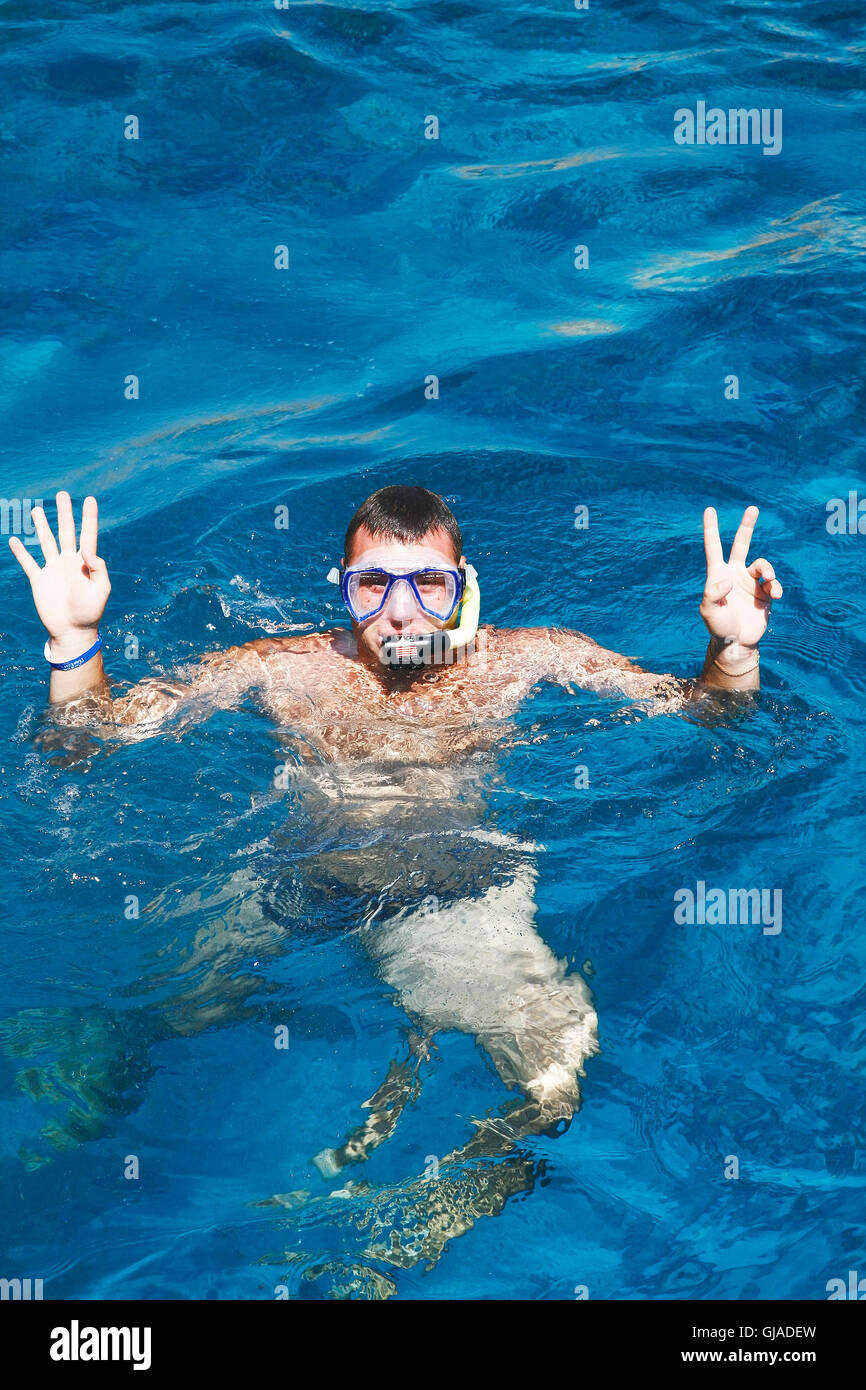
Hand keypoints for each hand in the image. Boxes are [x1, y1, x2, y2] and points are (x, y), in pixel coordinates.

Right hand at [9, 492, 109, 654]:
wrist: (72, 631)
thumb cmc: (90, 611)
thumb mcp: (101, 589)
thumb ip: (98, 568)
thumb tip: (87, 551)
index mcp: (85, 563)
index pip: (87, 534)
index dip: (89, 517)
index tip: (90, 499)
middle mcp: (68, 562)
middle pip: (65, 531)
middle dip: (64, 513)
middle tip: (61, 494)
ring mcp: (53, 570)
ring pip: (46, 542)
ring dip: (41, 526)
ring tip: (36, 510)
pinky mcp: (39, 580)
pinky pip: (28, 563)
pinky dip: (21, 552)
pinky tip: (15, 539)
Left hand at [700, 505, 781, 668]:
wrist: (736, 642)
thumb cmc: (718, 626)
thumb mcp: (708, 611)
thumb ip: (713, 594)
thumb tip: (727, 579)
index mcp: (718, 574)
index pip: (713, 547)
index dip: (711, 529)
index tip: (709, 509)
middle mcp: (735, 573)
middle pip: (741, 544)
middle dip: (747, 526)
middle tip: (752, 508)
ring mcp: (751, 582)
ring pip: (763, 565)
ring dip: (768, 570)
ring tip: (769, 580)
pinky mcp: (765, 593)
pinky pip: (774, 583)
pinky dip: (776, 586)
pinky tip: (774, 595)